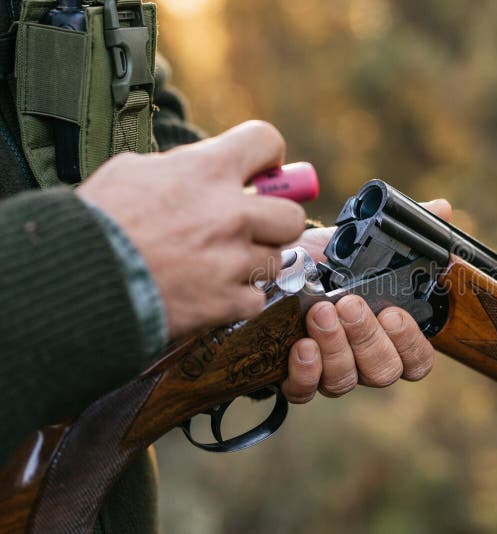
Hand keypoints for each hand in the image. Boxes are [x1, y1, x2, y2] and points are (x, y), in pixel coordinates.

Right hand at [77, 121, 305, 338]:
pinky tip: (211, 292)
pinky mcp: (226, 302)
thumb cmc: (97, 222)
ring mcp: (232, 261)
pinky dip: (237, 298)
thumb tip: (203, 169)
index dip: (267, 156)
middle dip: (275, 220)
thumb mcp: (133, 170)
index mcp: (206, 171)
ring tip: (219, 263)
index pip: (266, 141)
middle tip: (252, 226)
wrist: (78, 280)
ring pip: (276, 259)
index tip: (263, 170)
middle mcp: (229, 214)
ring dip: (254, 261)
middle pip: (291, 214)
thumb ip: (180, 167)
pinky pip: (256, 298)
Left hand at [281, 199, 452, 402]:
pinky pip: (306, 391)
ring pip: (346, 380)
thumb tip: (442, 209)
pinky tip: (301, 345)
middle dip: (367, 338)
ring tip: (319, 311)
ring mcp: (331, 371)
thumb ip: (404, 232)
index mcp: (389, 334)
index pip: (417, 360)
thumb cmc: (323, 259)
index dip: (411, 344)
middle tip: (349, 304)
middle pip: (383, 371)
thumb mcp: (360, 241)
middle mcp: (364, 358)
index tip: (394, 314)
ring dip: (335, 346)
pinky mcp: (295, 378)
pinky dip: (306, 372)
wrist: (272, 267)